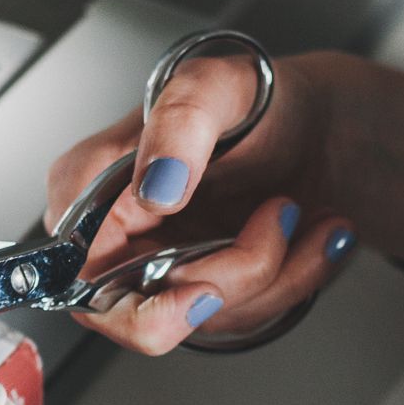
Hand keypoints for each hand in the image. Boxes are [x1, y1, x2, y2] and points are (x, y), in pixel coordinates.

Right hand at [43, 49, 403, 354]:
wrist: (322, 120)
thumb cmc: (257, 100)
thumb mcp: (220, 85)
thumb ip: (181, 122)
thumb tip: (155, 188)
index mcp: (87, 188)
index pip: (81, 278)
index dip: (140, 300)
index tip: (206, 286)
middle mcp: (112, 238)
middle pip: (141, 314)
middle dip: (227, 284)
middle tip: (278, 224)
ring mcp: (155, 268)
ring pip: (202, 318)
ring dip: (275, 271)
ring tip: (299, 208)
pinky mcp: (200, 288)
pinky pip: (240, 315)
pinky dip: (292, 277)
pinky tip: (314, 233)